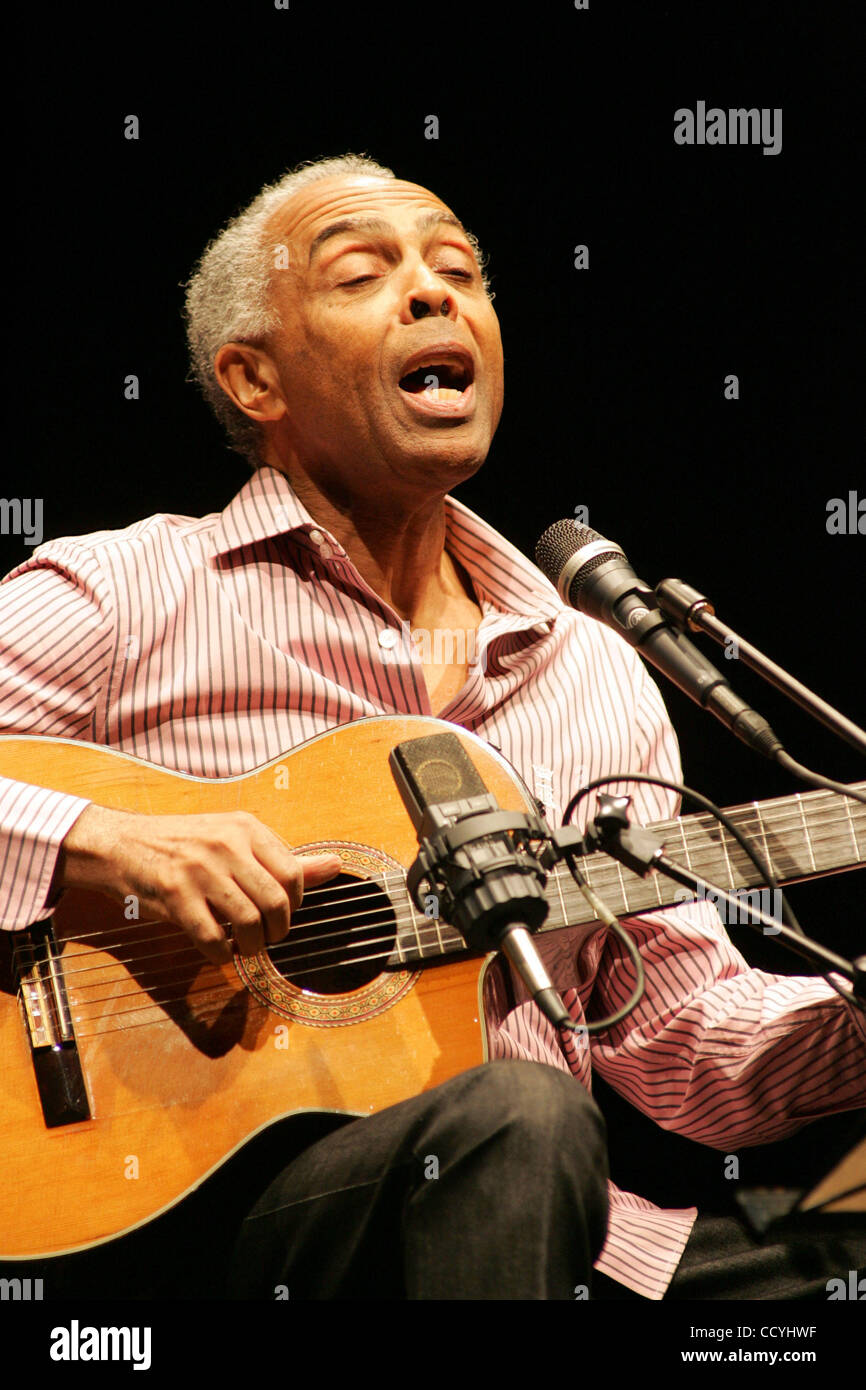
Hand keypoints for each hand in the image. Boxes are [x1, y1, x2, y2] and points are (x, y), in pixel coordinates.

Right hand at [54, 804, 341, 963]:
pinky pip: (212, 940)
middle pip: (277, 903)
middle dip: (278, 932)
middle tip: (266, 938)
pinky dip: (220, 955)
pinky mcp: (176, 896)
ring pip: (249, 923)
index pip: (295, 875)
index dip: (295, 905)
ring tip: (243, 946)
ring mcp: (200, 870)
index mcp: (247, 828)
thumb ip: (285, 858)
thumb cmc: (186, 845)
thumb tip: (335, 867)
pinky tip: (217, 950)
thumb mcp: (236, 839)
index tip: (280, 914)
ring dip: (251, 947)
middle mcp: (227, 845)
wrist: (124, 845)